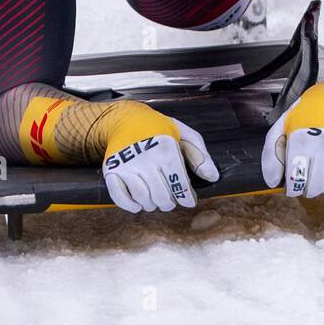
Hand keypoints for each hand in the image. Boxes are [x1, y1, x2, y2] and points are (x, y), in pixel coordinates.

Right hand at [101, 102, 218, 211]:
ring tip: (156, 198)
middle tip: (171, 199)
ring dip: (152, 204)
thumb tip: (213, 176)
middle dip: (170, 203)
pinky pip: (121, 198)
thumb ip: (200, 155)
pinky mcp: (111, 171)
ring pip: (143, 200)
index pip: (180, 185)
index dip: (186, 197)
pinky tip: (139, 203)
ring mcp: (126, 166)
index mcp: (166, 149)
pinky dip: (131, 206)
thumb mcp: (185, 134)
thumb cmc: (159, 128)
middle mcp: (145, 159)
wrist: (126, 118)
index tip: (188, 201)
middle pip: (162, 197)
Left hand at [262, 81, 323, 197]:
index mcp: (301, 141)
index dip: (292, 188)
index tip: (293, 182)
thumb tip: (273, 182)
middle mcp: (323, 147)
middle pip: (314, 188)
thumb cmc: (305, 116)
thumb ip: (271, 154)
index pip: (295, 181)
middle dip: (308, 188)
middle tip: (309, 177)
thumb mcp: (281, 127)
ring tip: (322, 173)